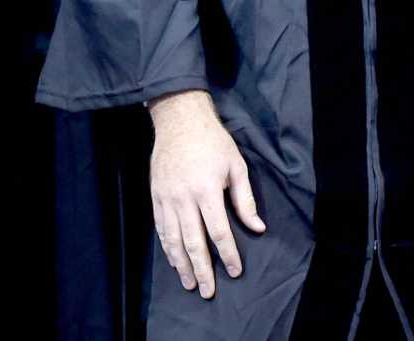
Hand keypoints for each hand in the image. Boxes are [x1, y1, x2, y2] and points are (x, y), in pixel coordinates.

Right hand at [147, 90, 265, 298]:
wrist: (179, 120)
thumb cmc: (213, 142)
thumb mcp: (236, 166)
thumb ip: (245, 200)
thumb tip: (257, 228)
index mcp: (207, 190)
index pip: (218, 231)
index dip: (228, 254)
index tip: (235, 271)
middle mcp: (184, 198)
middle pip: (193, 242)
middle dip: (203, 269)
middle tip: (209, 291)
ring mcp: (166, 199)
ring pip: (173, 240)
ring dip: (182, 265)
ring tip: (190, 284)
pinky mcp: (156, 197)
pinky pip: (161, 229)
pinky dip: (167, 248)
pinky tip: (174, 261)